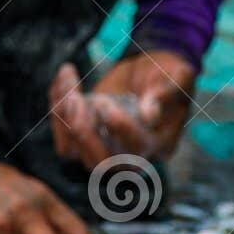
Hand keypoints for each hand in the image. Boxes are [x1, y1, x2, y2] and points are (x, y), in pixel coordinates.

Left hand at [49, 50, 196, 165]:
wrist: (147, 70)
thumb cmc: (167, 73)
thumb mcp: (177, 76)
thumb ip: (165, 93)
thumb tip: (149, 116)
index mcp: (161, 144)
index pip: (138, 149)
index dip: (119, 129)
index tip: (107, 101)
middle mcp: (133, 155)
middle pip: (102, 163)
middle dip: (84, 133)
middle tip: (76, 99)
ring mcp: (105, 148)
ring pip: (74, 151)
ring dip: (63, 117)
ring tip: (68, 80)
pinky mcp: (85, 137)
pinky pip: (62, 136)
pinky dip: (56, 108)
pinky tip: (65, 79)